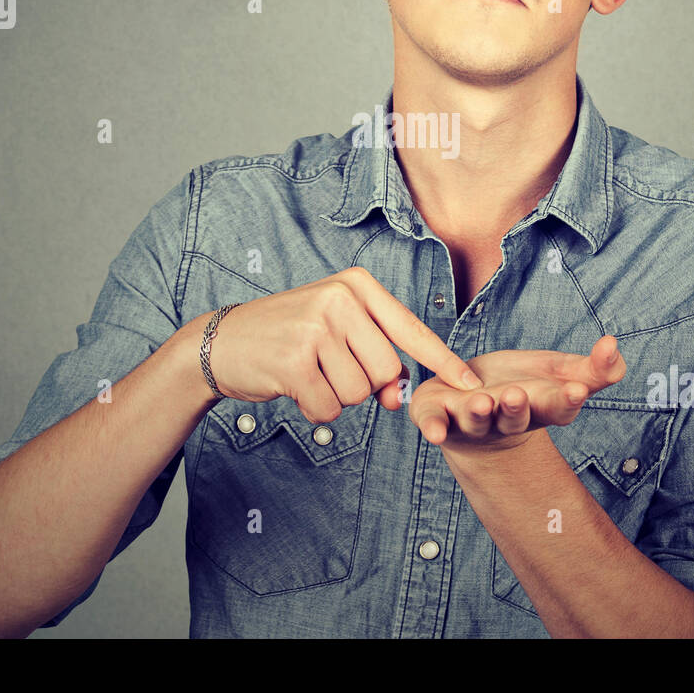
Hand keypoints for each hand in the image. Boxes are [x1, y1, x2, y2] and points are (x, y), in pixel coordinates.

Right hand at [199, 266, 481, 422]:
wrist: (222, 343)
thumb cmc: (286, 336)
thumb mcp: (334, 329)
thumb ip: (373, 355)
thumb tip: (396, 399)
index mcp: (356, 285)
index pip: (410, 329)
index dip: (444, 361)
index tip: (472, 383)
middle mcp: (340, 299)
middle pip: (387, 370)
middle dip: (364, 384)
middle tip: (328, 367)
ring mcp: (316, 327)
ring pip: (360, 393)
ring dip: (336, 395)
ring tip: (307, 371)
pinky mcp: (295, 360)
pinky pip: (330, 407)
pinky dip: (315, 408)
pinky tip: (293, 385)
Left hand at [408, 336, 626, 452]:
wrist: (475, 406)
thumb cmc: (525, 388)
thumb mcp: (561, 373)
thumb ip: (595, 369)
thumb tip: (614, 345)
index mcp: (539, 409)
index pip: (558, 409)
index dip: (567, 400)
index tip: (577, 389)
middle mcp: (505, 420)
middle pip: (515, 419)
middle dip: (517, 409)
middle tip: (519, 394)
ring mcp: (471, 421)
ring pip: (476, 420)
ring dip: (479, 414)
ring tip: (482, 401)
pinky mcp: (439, 416)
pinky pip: (434, 423)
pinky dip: (433, 428)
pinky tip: (434, 434)